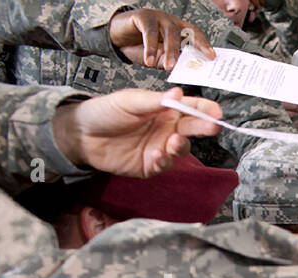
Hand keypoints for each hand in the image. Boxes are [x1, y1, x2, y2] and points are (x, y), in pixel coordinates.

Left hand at [52, 87, 221, 176]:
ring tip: (174, 141)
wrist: (81, 134)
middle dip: (204, 127)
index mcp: (163, 110)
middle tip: (213, 127)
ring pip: (182, 148)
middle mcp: (166, 128)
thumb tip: (178, 93)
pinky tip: (156, 154)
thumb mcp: (128, 101)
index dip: (204, 109)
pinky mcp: (151, 165)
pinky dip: (164, 160)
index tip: (216, 111)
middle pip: (192, 128)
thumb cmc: (104, 112)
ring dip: (181, 145)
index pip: (189, 108)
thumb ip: (154, 101)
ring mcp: (160, 147)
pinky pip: (165, 165)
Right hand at [109, 8, 213, 70]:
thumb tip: (183, 70)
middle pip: (186, 33)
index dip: (204, 45)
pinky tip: (149, 60)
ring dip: (170, 51)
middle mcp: (171, 22)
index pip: (196, 35)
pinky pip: (149, 32)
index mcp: (180, 31)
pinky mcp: (142, 17)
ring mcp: (158, 17)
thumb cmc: (142, 48)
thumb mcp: (159, 58)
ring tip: (167, 67)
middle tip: (194, 64)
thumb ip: (171, 62)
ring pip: (169, 33)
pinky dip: (150, 47)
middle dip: (191, 48)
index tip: (212, 57)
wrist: (118, 38)